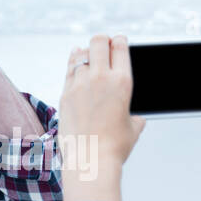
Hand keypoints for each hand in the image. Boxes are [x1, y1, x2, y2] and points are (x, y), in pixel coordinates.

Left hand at [59, 35, 146, 173]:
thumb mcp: (134, 128)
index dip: (119, 40)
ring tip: (88, 52)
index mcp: (122, 82)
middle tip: (104, 42)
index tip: (118, 41)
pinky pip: (69, 70)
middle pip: (98, 42)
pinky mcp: (65, 94)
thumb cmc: (114, 147)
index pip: (120, 47)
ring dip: (86, 52)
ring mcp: (80, 85)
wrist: (91, 161)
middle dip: (102, 40)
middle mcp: (100, 78)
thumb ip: (135, 116)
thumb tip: (135, 119)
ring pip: (81, 55)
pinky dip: (74, 62)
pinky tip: (76, 58)